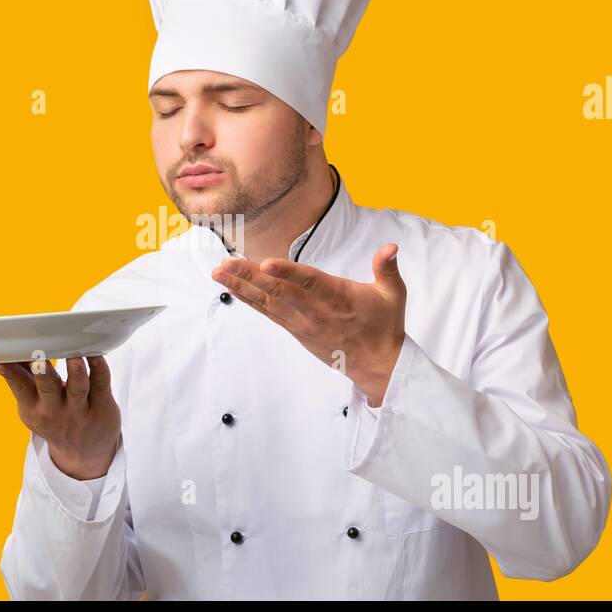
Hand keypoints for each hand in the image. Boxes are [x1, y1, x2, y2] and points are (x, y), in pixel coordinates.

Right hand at [0, 355, 120, 479]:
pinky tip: (96, 354)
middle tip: (39, 359)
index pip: (21, 388)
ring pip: (78, 388)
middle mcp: (56, 410)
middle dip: (43, 374)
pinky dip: (100, 368)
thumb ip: (22, 379)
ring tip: (73, 358)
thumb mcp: (32, 406)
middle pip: (48, 389)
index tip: (2, 359)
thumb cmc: (54, 419)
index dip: (11, 374)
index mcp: (34, 408)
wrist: (83, 453)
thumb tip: (4, 351)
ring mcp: (80, 408)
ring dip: (76, 372)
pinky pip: (101, 383)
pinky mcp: (102, 404)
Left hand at [209, 243, 406, 406]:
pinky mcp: (295, 329)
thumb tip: (391, 247)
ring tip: (218, 272)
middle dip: (250, 277)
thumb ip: (387, 269)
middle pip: (279, 292)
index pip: (310, 283)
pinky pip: (268, 312)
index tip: (266, 263)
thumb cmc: (384, 325)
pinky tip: (232, 287)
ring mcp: (302, 323)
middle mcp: (316, 312)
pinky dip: (249, 299)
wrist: (376, 364)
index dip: (288, 273)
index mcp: (340, 298)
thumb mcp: (393, 295)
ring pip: (268, 302)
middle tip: (226, 264)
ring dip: (242, 287)